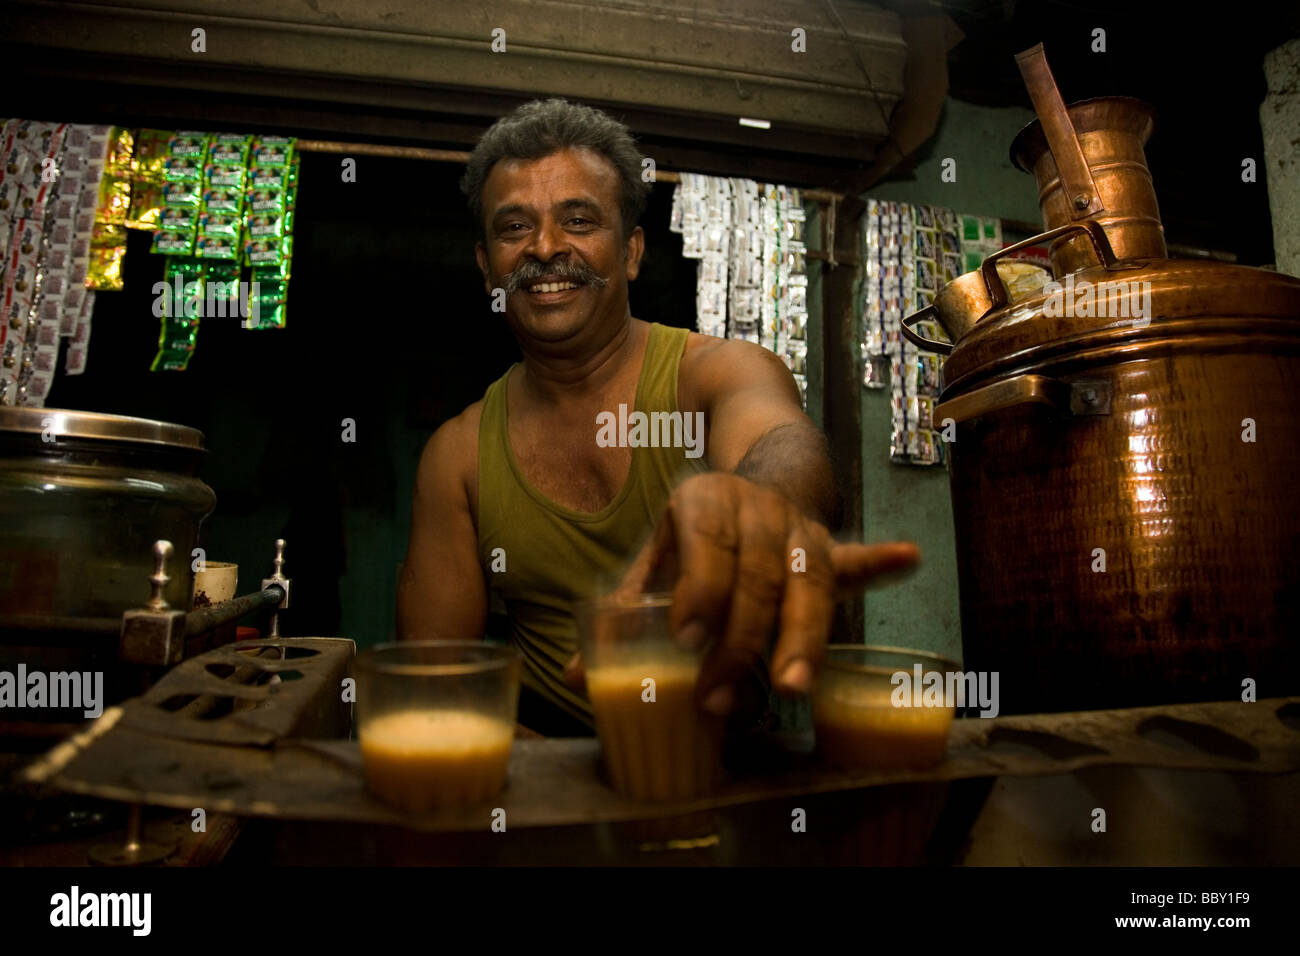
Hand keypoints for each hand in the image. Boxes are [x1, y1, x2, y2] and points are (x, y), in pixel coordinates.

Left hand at [564, 472, 920, 715]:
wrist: (746, 487)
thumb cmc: (693, 539)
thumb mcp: (653, 559)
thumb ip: (621, 615)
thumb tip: (576, 678)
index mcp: (702, 500)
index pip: (705, 544)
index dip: (700, 589)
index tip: (689, 638)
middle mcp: (755, 506)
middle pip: (755, 577)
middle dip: (740, 642)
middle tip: (719, 698)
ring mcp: (797, 527)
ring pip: (808, 581)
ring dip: (803, 636)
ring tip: (795, 684)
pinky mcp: (827, 548)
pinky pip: (852, 561)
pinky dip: (879, 564)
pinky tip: (907, 559)